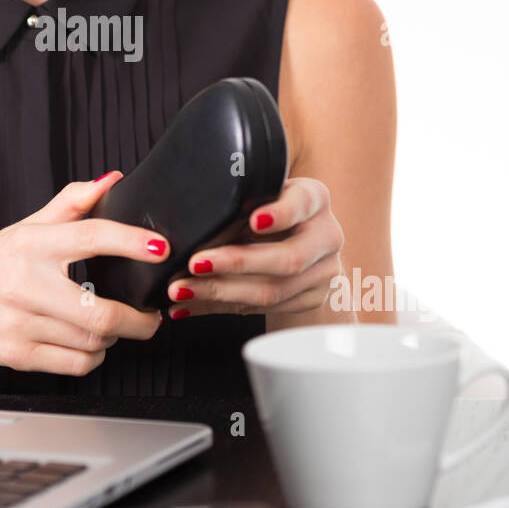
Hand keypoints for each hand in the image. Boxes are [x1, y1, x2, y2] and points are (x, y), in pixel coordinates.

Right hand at [0, 170, 167, 375]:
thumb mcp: (27, 228)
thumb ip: (72, 203)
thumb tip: (111, 181)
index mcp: (31, 245)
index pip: (89, 237)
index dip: (130, 242)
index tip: (160, 248)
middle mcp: (24, 284)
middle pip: (99, 311)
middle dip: (138, 318)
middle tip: (150, 314)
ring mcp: (19, 323)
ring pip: (92, 341)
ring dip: (115, 336)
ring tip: (116, 325)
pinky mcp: (17, 355)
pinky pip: (76, 365)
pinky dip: (95, 356)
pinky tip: (92, 343)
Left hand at [166, 176, 345, 323]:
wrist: (302, 242)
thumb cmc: (269, 210)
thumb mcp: (260, 198)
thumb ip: (238, 207)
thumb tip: (190, 227)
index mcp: (314, 199)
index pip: (302, 204)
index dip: (280, 214)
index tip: (254, 220)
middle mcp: (327, 235)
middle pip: (288, 258)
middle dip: (237, 263)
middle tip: (195, 264)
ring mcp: (324, 272)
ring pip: (273, 291)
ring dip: (220, 293)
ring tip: (181, 290)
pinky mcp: (311, 300)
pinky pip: (264, 309)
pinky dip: (221, 307)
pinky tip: (191, 305)